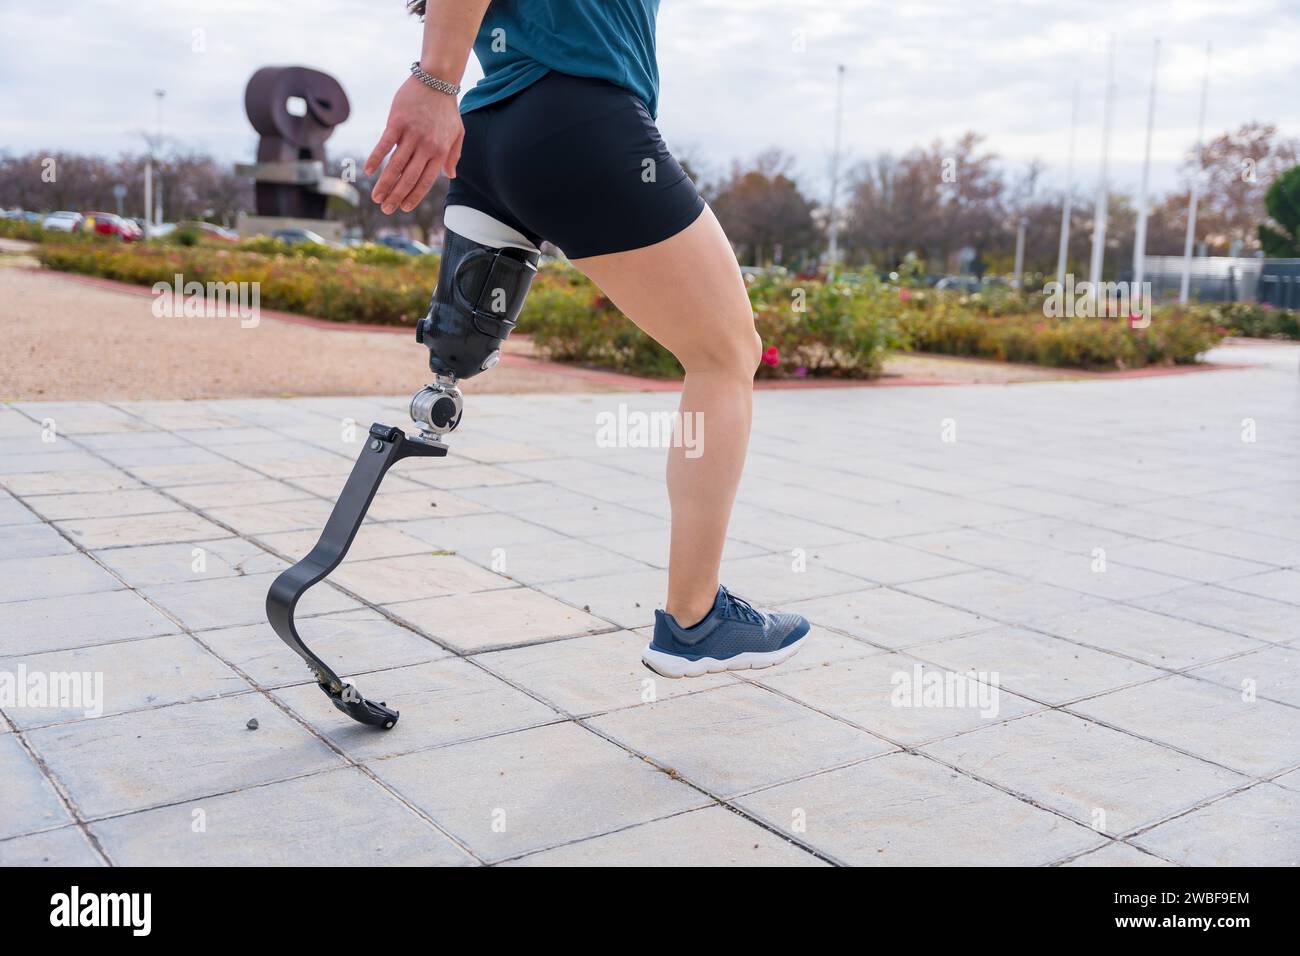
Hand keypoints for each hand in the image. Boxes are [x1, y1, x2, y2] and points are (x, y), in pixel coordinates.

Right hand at [365, 76, 463, 213]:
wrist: (437, 80)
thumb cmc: (447, 108)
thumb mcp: (458, 133)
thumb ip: (453, 155)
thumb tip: (450, 176)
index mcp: (440, 152)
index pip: (425, 181)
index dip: (413, 196)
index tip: (403, 207)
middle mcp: (426, 147)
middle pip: (408, 178)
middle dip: (396, 196)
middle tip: (386, 210)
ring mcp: (411, 135)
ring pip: (396, 166)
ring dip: (385, 184)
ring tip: (376, 198)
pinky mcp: (397, 122)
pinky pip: (385, 145)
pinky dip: (375, 159)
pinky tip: (368, 172)